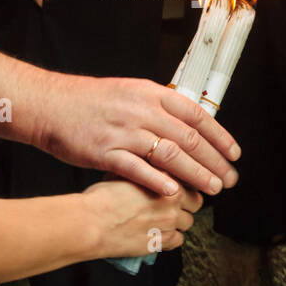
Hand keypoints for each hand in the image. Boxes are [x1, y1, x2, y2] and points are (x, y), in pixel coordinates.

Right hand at [35, 76, 240, 195]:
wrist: (51, 104)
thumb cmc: (90, 101)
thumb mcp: (130, 92)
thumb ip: (158, 107)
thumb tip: (187, 123)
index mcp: (151, 94)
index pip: (195, 116)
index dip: (219, 136)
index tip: (233, 153)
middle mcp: (141, 110)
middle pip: (188, 138)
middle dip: (213, 161)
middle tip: (229, 178)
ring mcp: (124, 131)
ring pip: (170, 155)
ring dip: (194, 174)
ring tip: (211, 189)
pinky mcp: (106, 151)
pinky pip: (138, 169)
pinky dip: (158, 181)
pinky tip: (174, 193)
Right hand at [85, 178, 203, 258]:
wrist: (91, 223)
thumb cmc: (100, 198)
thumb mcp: (124, 173)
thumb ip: (144, 172)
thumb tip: (149, 173)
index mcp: (164, 178)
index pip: (190, 179)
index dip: (184, 184)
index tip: (179, 188)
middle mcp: (171, 199)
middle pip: (196, 202)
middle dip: (187, 204)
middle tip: (174, 205)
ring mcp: (169, 222)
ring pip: (188, 223)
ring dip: (179, 222)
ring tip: (163, 221)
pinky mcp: (162, 242)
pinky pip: (178, 241)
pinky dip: (172, 238)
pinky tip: (159, 234)